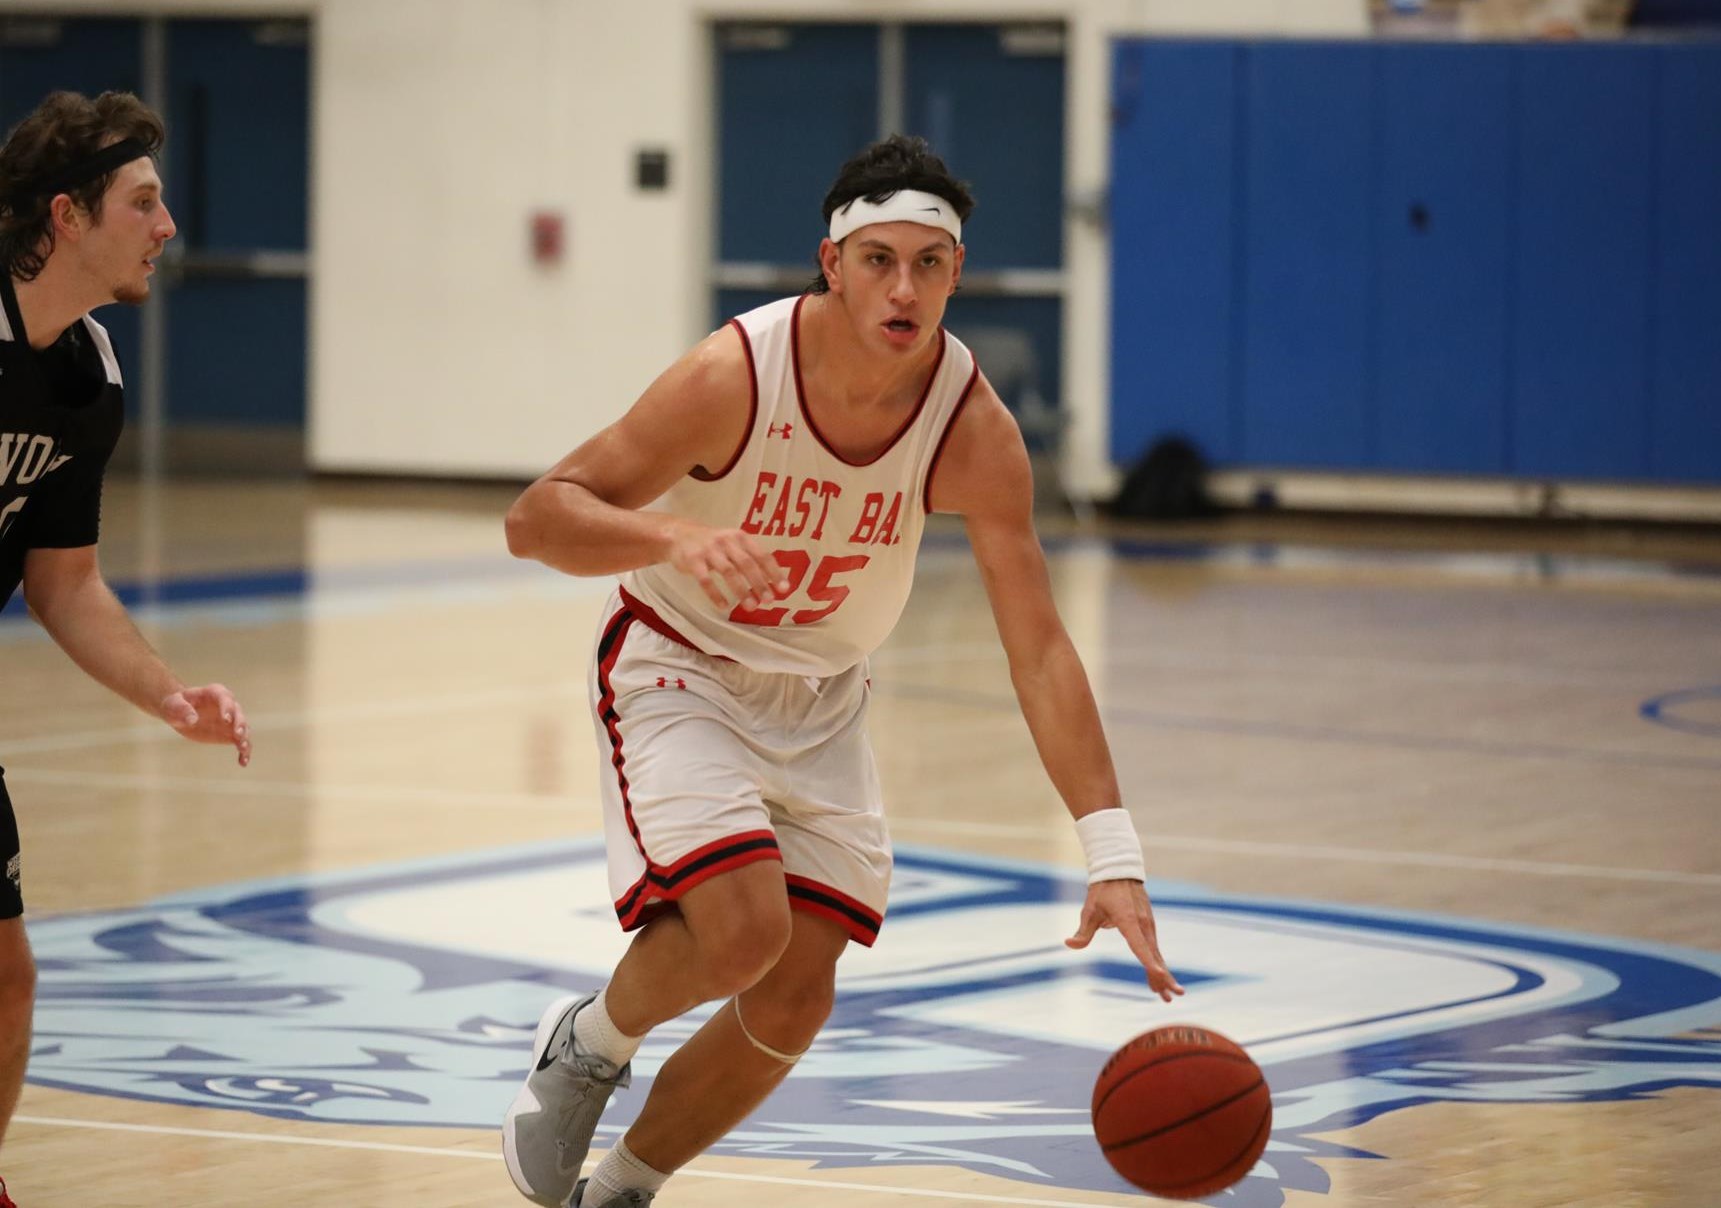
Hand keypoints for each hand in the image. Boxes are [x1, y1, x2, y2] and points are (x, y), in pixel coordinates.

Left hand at [160, 684, 251, 766]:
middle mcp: (228, 705)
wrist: (179, 713)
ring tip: (243, 749)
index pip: (225, 698)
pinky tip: (243, 762)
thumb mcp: (174, 704)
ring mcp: (232, 721)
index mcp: (215, 693)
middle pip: (238, 713)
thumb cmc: (175, 705)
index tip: (226, 719)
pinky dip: (243, 752)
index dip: (227, 708)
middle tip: (238, 734)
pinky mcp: (230, 734)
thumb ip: (182, 709)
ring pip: (244, 728)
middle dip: (240, 724)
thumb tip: (192, 720)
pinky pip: (241, 742)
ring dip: (245, 738)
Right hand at [667, 522, 791, 610]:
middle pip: (747, 564)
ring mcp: (709, 550)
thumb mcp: (732, 544)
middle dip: (759, 583)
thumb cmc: (712, 544)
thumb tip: (772, 582)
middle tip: (768, 601)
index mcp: (740, 537)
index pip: (762, 555)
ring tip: (751, 606)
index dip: (774, 572)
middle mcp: (727, 541)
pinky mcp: (693, 560)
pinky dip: (715, 594)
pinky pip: (705, 579)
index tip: (784, 589)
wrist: (679, 534)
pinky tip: (723, 606)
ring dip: (741, 590)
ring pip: (729, 571)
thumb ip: (749, 558)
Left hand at [1066, 879, 1184, 1001]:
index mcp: (1128, 921)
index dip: (1149, 962)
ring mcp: (1148, 924)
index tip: (1160, 975)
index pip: (1139, 945)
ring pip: (1156, 954)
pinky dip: (1157, 963)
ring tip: (1167, 996)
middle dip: (1164, 977)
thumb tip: (1068, 944)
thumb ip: (1083, 931)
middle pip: (1154, 955)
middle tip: (1173, 996)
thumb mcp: (1089, 910)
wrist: (1118, 871)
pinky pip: (1154, 948)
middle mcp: (1142, 924)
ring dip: (1162, 975)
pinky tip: (1159, 977)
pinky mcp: (1149, 924)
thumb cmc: (1102, 892)